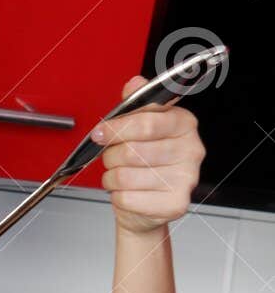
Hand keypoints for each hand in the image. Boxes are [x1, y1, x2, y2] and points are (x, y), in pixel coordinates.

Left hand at [92, 75, 205, 234]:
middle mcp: (191, 150)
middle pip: (133, 150)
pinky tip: (127, 193)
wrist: (146, 208)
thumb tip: (135, 84)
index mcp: (184, 124)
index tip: (100, 133)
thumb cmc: (142, 165)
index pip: (147, 122)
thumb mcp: (138, 129)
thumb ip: (136, 105)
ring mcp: (186, 178)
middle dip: (111, 156)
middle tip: (112, 158)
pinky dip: (118, 197)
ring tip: (118, 176)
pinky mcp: (175, 204)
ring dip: (111, 177)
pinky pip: (128, 198)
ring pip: (126, 176)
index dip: (117, 128)